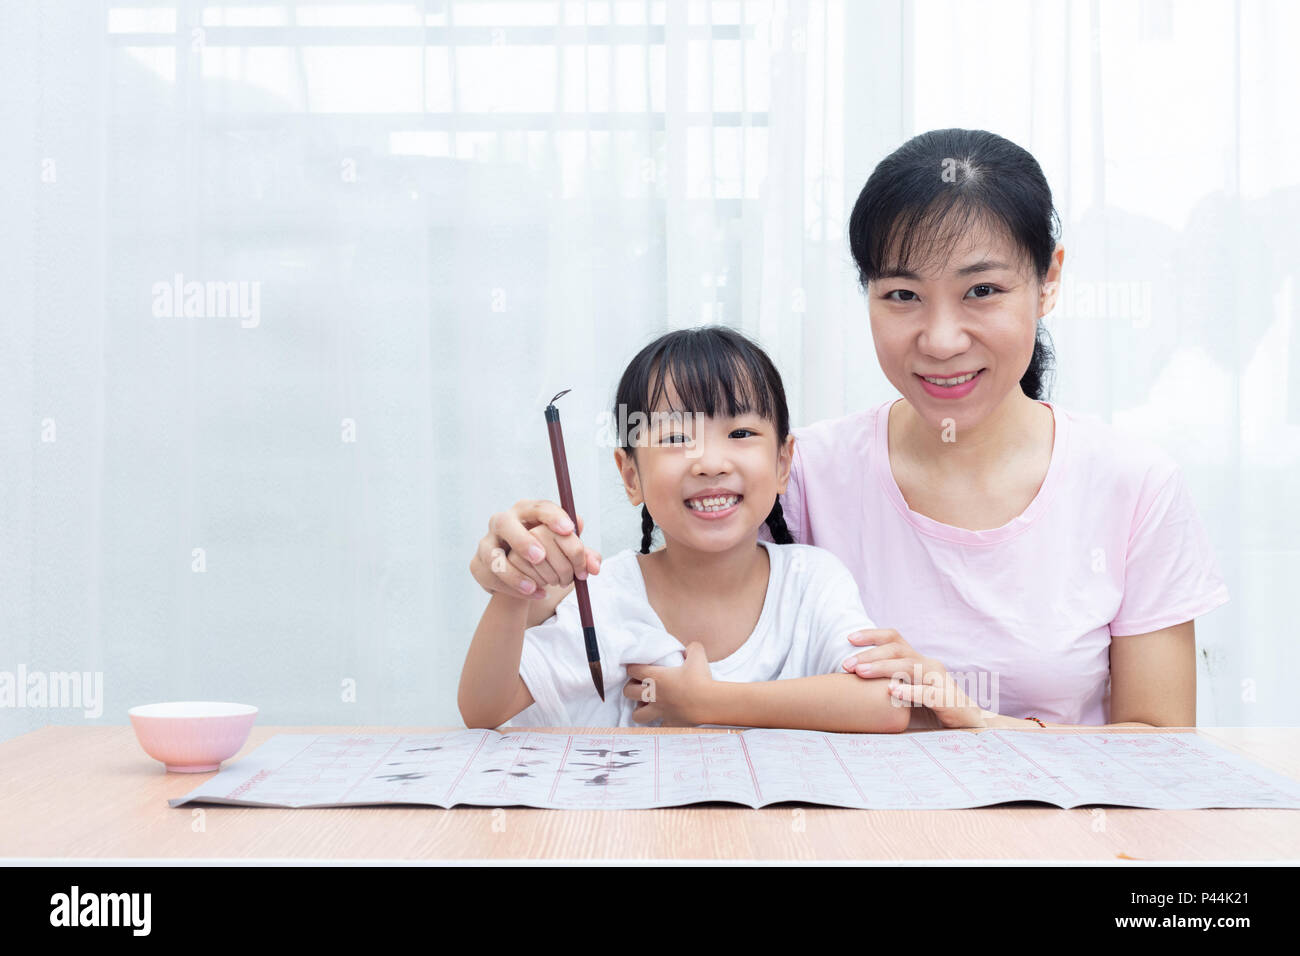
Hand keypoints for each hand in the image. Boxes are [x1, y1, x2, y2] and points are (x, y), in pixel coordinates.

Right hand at [470, 499, 601, 600]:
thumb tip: (594, 564)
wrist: (520, 576)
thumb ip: (581, 556)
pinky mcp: (478, 566)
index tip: (569, 529)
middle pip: (505, 523)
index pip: (538, 507)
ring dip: (514, 573)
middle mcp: (503, 523)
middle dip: (523, 540)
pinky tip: (534, 593)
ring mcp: (486, 544)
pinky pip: (491, 577)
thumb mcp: (565, 553)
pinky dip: (513, 588)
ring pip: (493, 555)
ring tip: (538, 586)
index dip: (553, 516)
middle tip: (540, 557)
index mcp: (527, 512)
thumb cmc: (546, 556)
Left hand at [623, 642, 712, 726]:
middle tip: (641, 686)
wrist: (710, 703)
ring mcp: (660, 711)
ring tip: (648, 705)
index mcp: (656, 677)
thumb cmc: (701, 678)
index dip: (633, 668)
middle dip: (631, 688)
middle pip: (628, 692)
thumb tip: (689, 650)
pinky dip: (659, 723)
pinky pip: (658, 727)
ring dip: (640, 710)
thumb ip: (691, 648)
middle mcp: (653, 695)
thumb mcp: (697, 655)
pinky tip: (665, 718)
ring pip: (637, 715)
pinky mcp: (670, 723)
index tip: (639, 667)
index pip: (632, 670)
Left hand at [841, 629, 985, 728]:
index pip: (894, 638)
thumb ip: (890, 680)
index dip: (872, 635)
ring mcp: (940, 681)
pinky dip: (909, 691)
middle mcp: (929, 665)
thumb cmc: (932, 707)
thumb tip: (853, 677)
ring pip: (910, 666)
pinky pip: (927, 693)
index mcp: (918, 660)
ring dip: (883, 668)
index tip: (848, 638)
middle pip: (898, 650)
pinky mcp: (947, 700)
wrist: (969, 724)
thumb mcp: (909, 689)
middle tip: (846, 664)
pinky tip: (891, 691)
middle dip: (870, 655)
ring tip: (861, 672)